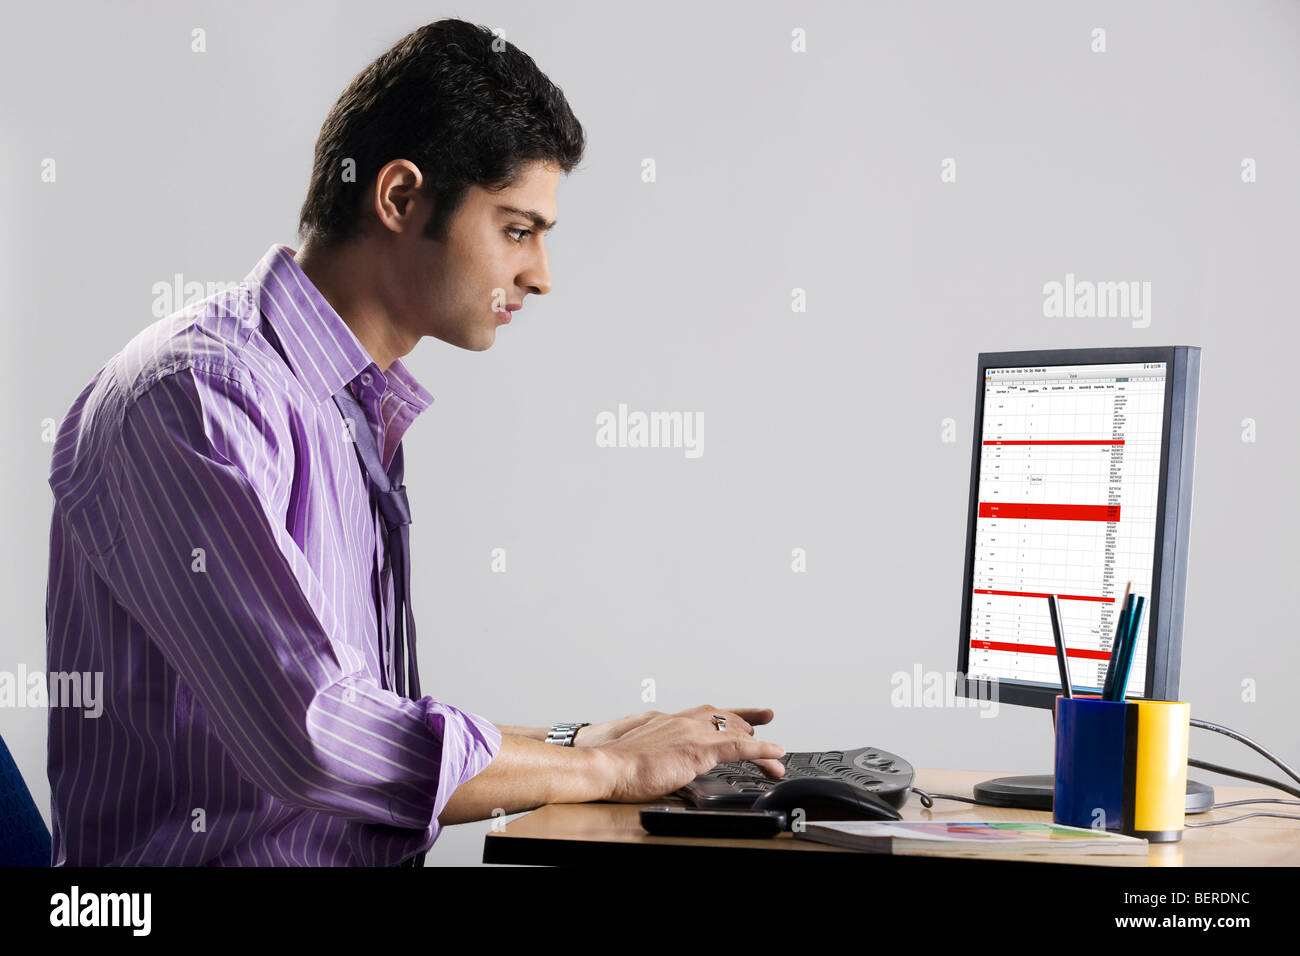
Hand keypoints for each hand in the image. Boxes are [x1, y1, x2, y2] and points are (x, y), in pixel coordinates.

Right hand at [596, 710, 786, 803]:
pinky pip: (740, 748)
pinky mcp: (699, 749)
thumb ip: (656, 752)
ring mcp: (692, 733)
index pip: (705, 712)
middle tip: (767, 722)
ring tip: (777, 757)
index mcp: (669, 721)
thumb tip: (662, 765)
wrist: (607, 766)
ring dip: (760, 746)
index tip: (743, 715)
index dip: (728, 713)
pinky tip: (775, 754)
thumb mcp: (640, 752)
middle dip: (748, 722)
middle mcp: (683, 721)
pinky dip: (762, 751)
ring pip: (736, 733)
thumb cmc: (616, 765)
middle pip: (725, 717)